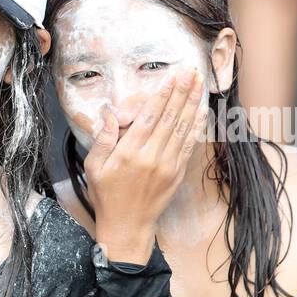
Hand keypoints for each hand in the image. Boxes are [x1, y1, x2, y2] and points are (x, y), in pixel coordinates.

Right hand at [84, 69, 207, 261]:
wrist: (127, 225)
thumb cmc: (107, 195)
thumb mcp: (94, 167)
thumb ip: (103, 140)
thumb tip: (110, 115)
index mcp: (129, 152)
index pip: (149, 116)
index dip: (163, 94)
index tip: (172, 76)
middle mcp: (151, 156)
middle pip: (170, 117)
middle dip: (182, 92)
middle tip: (191, 71)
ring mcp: (168, 165)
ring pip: (183, 127)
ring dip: (192, 103)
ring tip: (199, 83)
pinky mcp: (177, 172)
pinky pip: (189, 144)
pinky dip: (197, 126)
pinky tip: (201, 110)